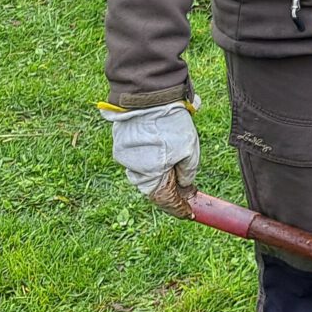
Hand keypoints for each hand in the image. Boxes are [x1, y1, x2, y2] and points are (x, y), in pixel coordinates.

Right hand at [104, 98, 200, 216]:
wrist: (148, 98)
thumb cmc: (170, 125)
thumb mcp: (189, 151)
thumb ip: (187, 172)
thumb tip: (185, 184)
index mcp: (150, 177)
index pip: (165, 201)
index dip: (178, 208)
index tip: (189, 213)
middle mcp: (134, 170)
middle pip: (154, 188)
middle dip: (171, 192)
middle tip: (187, 192)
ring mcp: (126, 157)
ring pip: (147, 173)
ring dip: (163, 175)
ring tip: (178, 173)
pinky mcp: (122, 143)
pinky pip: (140, 159)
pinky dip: (153, 161)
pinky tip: (165, 156)